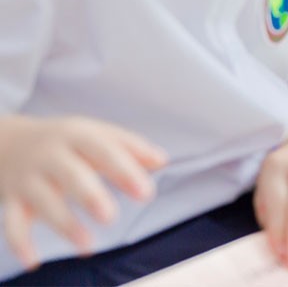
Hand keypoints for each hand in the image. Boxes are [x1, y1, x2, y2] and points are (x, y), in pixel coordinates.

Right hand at [0, 116, 166, 269]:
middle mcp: (52, 155)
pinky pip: (12, 223)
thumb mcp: (98, 135)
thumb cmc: (68, 142)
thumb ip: (131, 148)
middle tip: (110, 217)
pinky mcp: (11, 200)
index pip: (105, 151)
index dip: (125, 171)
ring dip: (64, 225)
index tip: (146, 193)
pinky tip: (34, 262)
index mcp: (79, 135)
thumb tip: (162, 161)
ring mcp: (29, 178)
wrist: (9, 141)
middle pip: (71, 174)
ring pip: (44, 202)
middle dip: (90, 196)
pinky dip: (19, 243)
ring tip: (88, 246)